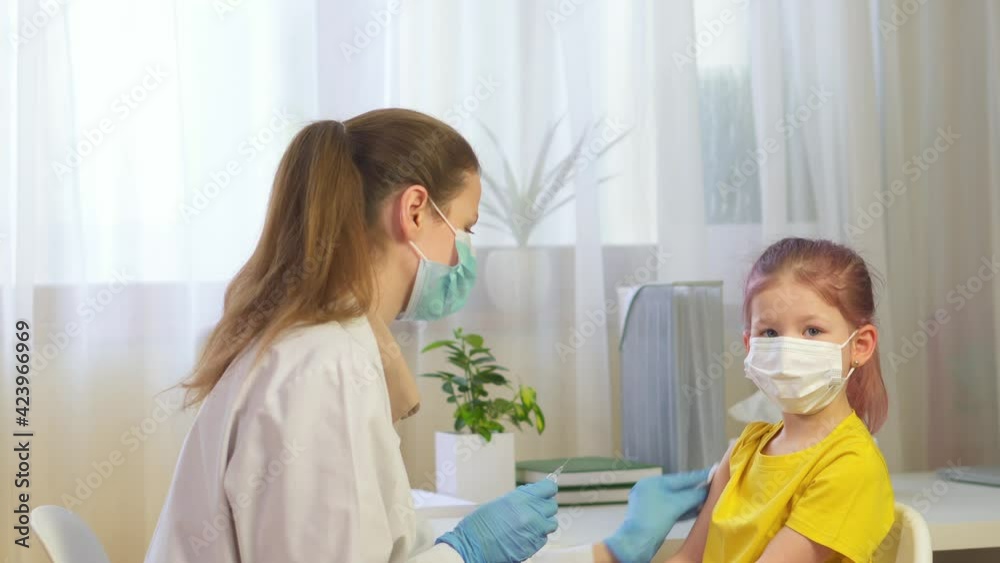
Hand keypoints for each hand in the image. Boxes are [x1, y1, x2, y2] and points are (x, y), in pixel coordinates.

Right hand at [436, 479, 558, 562]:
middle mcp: (532, 514)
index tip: (546, 490)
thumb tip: (532, 495)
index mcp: (522, 499)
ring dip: (544, 522)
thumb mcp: (500, 503)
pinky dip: (538, 535)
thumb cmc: (480, 524)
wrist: (473, 546)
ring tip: (531, 523)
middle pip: (552, 506)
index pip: (548, 488)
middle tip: (535, 508)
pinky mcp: (533, 546)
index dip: (548, 489)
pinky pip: (543, 537)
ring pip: (551, 523)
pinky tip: (525, 535)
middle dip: (544, 506)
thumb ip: (520, 499)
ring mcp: (534, 531)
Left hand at [603, 468, 710, 562]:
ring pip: (675, 499)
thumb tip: (707, 489)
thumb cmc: (654, 520)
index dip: (698, 476)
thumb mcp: (676, 505)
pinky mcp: (653, 516)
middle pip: (678, 488)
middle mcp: (651, 489)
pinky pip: (672, 509)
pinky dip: (684, 509)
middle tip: (713, 486)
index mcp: (654, 482)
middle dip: (695, 489)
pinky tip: (696, 511)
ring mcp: (651, 503)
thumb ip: (693, 496)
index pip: (681, 478)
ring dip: (691, 501)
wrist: (636, 542)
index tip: (713, 471)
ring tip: (708, 499)